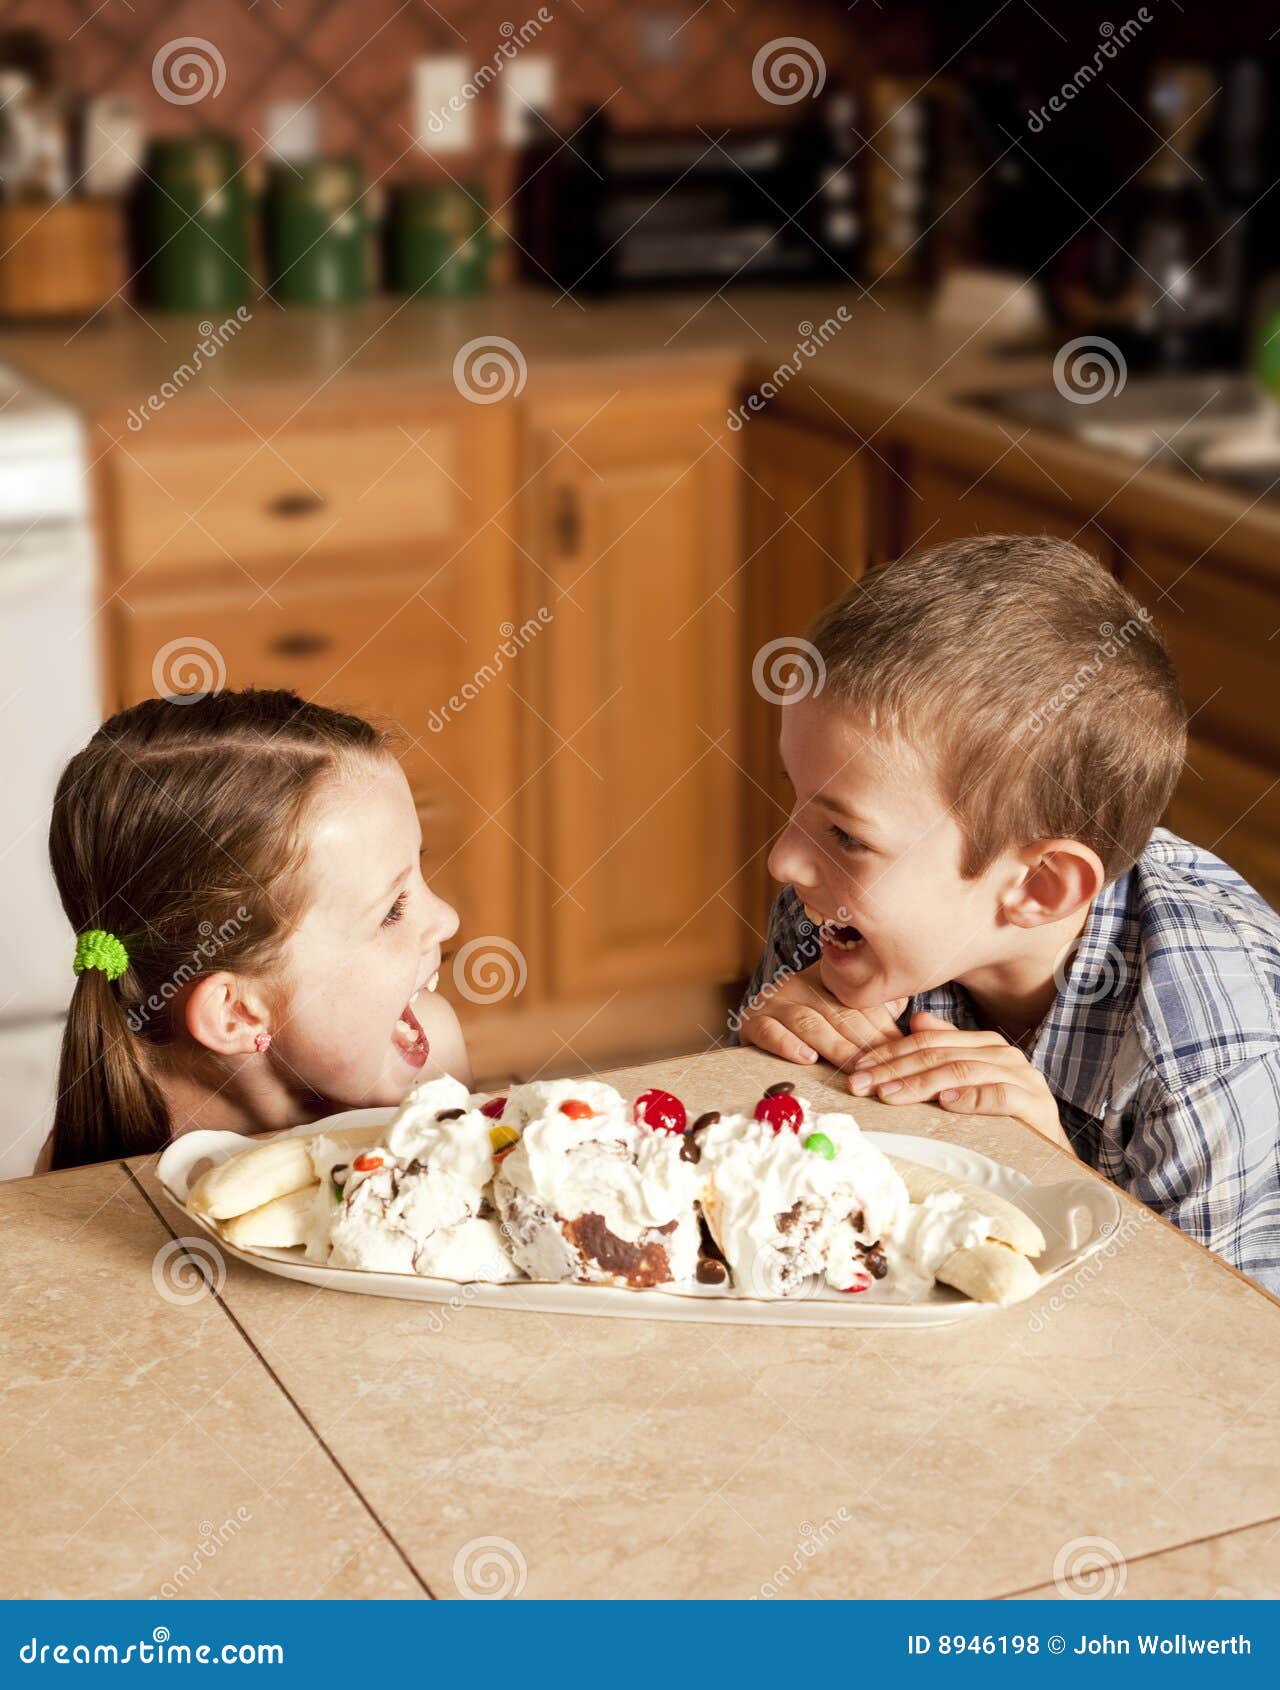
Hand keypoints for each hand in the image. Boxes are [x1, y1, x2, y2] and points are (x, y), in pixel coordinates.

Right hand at [737, 962, 906, 1069]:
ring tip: (853, 1068)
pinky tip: (805, 1058)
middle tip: (885, 1070)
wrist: (757, 1015)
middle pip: (840, 1014)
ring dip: (834, 1047)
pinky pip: (770, 1031)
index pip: (863, 1004)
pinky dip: (787, 1044)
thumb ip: (881, 1012)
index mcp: (832, 979)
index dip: (885, 1030)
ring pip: (810, 1022)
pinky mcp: (754, 1019)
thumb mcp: (847, 1008)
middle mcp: (804, 984)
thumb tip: (922, 1027)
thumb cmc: (816, 1019)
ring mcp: (778, 1001)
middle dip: (865, 1044)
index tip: (905, 1054)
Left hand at [847, 1010, 1071, 1150]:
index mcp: (984, 1045)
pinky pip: (998, 1095)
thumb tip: (916, 1020)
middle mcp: (1003, 1055)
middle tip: (861, 1083)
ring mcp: (1022, 1078)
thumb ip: (946, 1052)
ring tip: (889, 1095)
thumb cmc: (1004, 1122)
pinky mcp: (1035, 1104)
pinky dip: (970, 1096)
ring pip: (962, 1071)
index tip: (858, 1068)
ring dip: (921, 1083)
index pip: (929, 1041)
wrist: (1050, 1157)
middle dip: (895, 1068)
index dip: (890, 1052)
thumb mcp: (969, 1084)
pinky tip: (945, 1101)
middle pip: (940, 1054)